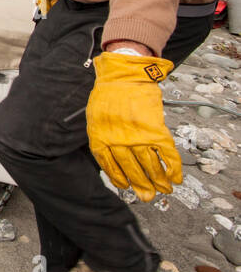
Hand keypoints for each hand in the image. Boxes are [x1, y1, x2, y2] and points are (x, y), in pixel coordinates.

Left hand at [87, 52, 179, 201]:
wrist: (124, 75)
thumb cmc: (108, 94)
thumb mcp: (95, 116)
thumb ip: (102, 135)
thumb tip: (111, 156)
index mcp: (100, 136)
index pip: (108, 165)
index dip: (118, 178)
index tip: (125, 187)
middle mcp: (118, 139)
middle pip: (130, 169)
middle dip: (141, 185)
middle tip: (148, 196)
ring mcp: (138, 136)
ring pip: (149, 165)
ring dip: (158, 180)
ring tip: (163, 189)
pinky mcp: (156, 130)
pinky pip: (166, 154)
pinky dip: (173, 167)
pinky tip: (175, 177)